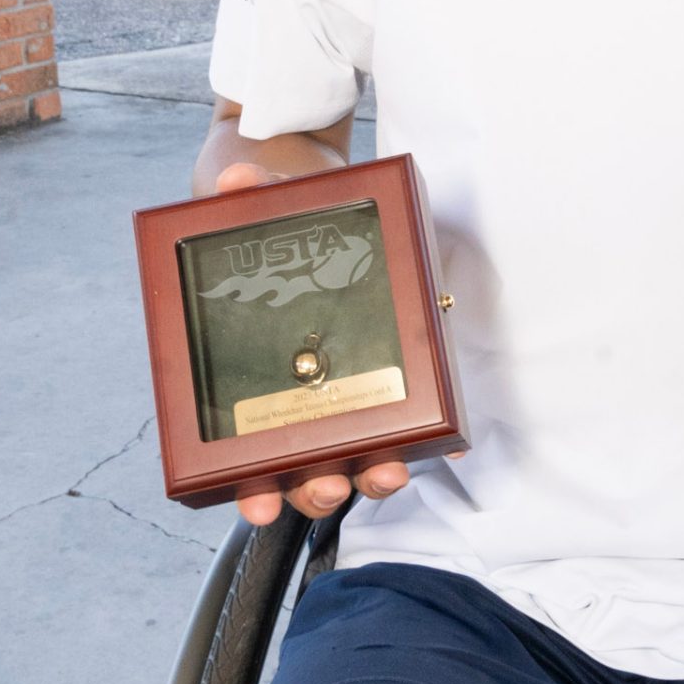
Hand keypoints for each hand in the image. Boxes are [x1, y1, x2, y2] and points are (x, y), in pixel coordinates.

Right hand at [215, 161, 414, 527]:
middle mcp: (303, 394)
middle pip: (307, 464)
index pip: (249, 454)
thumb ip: (251, 191)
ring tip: (385, 472)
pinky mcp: (393, 364)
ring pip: (358, 451)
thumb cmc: (276, 215)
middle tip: (328, 485)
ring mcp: (349, 385)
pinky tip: (447, 441)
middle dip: (319, 487)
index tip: (260, 501)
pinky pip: (411, 408)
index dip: (252, 486)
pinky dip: (428, 432)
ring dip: (371, 471)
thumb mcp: (263, 200)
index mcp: (257, 375)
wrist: (313, 195)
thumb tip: (237, 182)